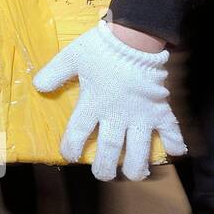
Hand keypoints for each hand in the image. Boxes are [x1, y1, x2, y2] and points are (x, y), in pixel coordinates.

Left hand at [33, 22, 185, 180]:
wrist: (134, 38)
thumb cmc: (101, 48)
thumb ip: (54, 73)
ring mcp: (140, 113)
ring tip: (135, 175)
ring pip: (140, 147)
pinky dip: (174, 140)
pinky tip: (175, 152)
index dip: (71, 147)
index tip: (69, 156)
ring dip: (138, 164)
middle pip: (111, 147)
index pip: (78, 132)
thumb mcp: (70, 57)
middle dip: (106, 166)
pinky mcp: (160, 108)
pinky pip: (170, 128)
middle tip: (104, 176)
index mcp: (93, 103)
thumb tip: (37, 87)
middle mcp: (117, 114)